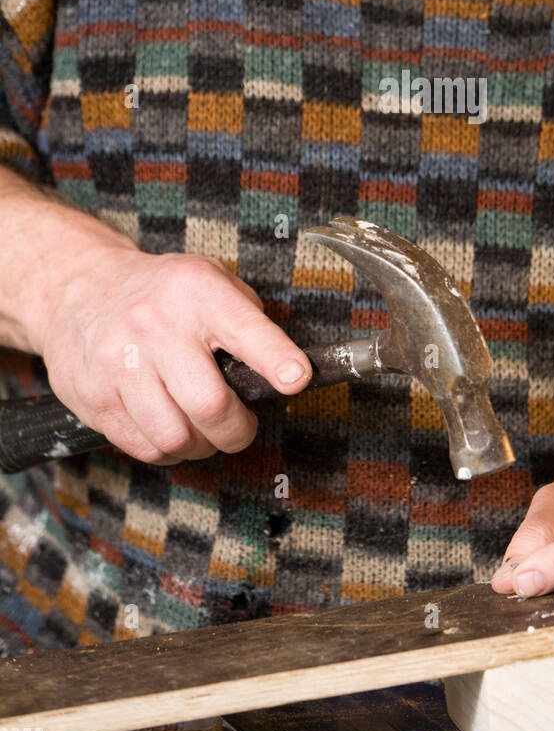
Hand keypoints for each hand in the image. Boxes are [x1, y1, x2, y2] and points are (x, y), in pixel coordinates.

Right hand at [39, 246, 312, 465]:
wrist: (80, 289)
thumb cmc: (160, 292)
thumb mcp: (209, 280)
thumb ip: (248, 317)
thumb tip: (283, 368)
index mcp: (197, 294)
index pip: (244, 330)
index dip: (275, 358)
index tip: (296, 378)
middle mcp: (156, 327)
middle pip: (210, 405)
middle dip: (238, 431)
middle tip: (241, 427)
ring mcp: (120, 364)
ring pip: (176, 437)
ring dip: (202, 446)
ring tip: (204, 430)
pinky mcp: (95, 398)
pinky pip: (145, 448)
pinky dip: (169, 450)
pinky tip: (171, 427)